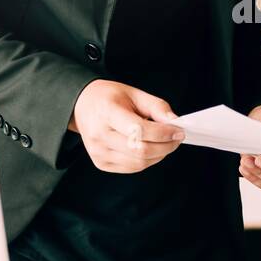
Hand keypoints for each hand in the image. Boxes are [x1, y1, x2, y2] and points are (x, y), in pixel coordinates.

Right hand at [68, 80, 184, 172]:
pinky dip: (148, 160)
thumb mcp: (134, 93)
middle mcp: (99, 135)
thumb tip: (174, 122)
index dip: (163, 133)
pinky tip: (150, 148)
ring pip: (139, 163)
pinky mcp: (101, 163)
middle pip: (140, 150)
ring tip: (164, 142)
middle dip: (166, 146)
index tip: (179, 130)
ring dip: (159, 155)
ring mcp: (99, 152)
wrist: (82, 106)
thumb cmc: (109, 98)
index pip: (139, 130)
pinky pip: (132, 168)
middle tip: (176, 138)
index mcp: (106, 113)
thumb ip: (156, 106)